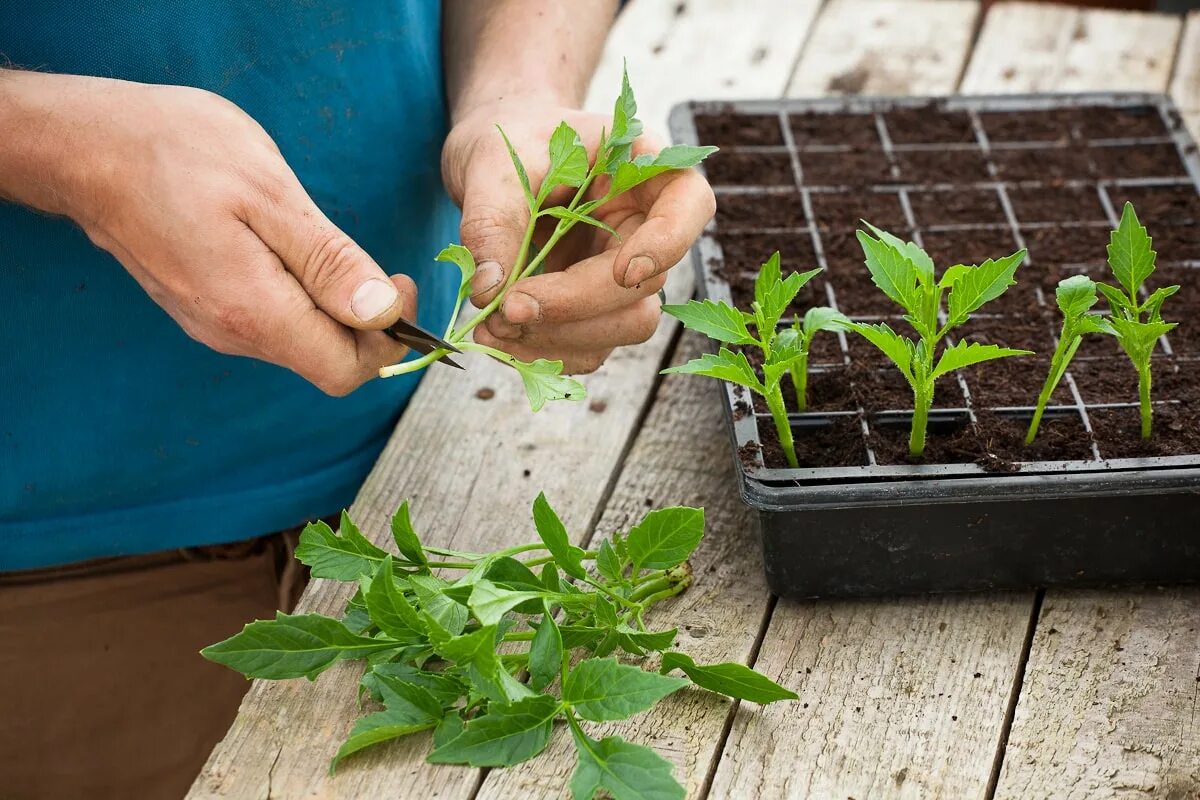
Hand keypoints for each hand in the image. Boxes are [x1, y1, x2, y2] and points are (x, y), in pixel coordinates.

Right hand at [39, 75, 413, 394]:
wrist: (88, 146)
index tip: (399, 284)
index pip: (346, 370)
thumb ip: (328, 263)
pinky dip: (301, 299)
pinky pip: (272, 323)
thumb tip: (382, 313)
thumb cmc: (177, 152)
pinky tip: (293, 251)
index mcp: (255, 313)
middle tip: (379, 266)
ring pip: (300, 343)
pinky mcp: (204, 307)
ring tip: (329, 250)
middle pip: (327, 362)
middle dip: (368, 324)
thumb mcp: (269, 196)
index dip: (388, 338)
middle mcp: (232, 334)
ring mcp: (214, 325)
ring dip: (333, 308)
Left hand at [441, 97, 715, 372]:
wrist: (498, 164)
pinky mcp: (597, 309)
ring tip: (494, 327)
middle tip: (508, 308)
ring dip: (561, 338)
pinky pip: (590, 347)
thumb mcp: (489, 164)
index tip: (624, 270)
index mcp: (643, 168)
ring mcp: (626, 274)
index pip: (690, 205)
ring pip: (625, 326)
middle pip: (647, 285)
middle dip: (576, 306)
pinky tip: (500, 338)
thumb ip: (490, 221)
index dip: (668, 244)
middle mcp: (646, 226)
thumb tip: (492, 291)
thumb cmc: (508, 145)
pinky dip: (544, 352)